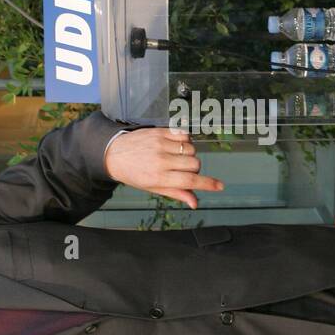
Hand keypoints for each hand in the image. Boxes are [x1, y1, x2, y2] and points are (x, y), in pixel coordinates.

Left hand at [103, 128, 223, 208]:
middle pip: (195, 164)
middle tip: (182, 170)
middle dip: (194, 169)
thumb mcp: (153, 188)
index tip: (220, 186)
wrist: (114, 153)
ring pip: (192, 149)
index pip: (190, 182)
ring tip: (176, 157)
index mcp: (159, 178)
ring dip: (189, 154)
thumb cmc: (134, 174)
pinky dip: (185, 140)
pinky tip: (176, 145)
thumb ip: (176, 193)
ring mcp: (160, 144)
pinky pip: (184, 134)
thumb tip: (195, 203)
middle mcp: (161, 160)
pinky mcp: (159, 131)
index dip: (208, 184)